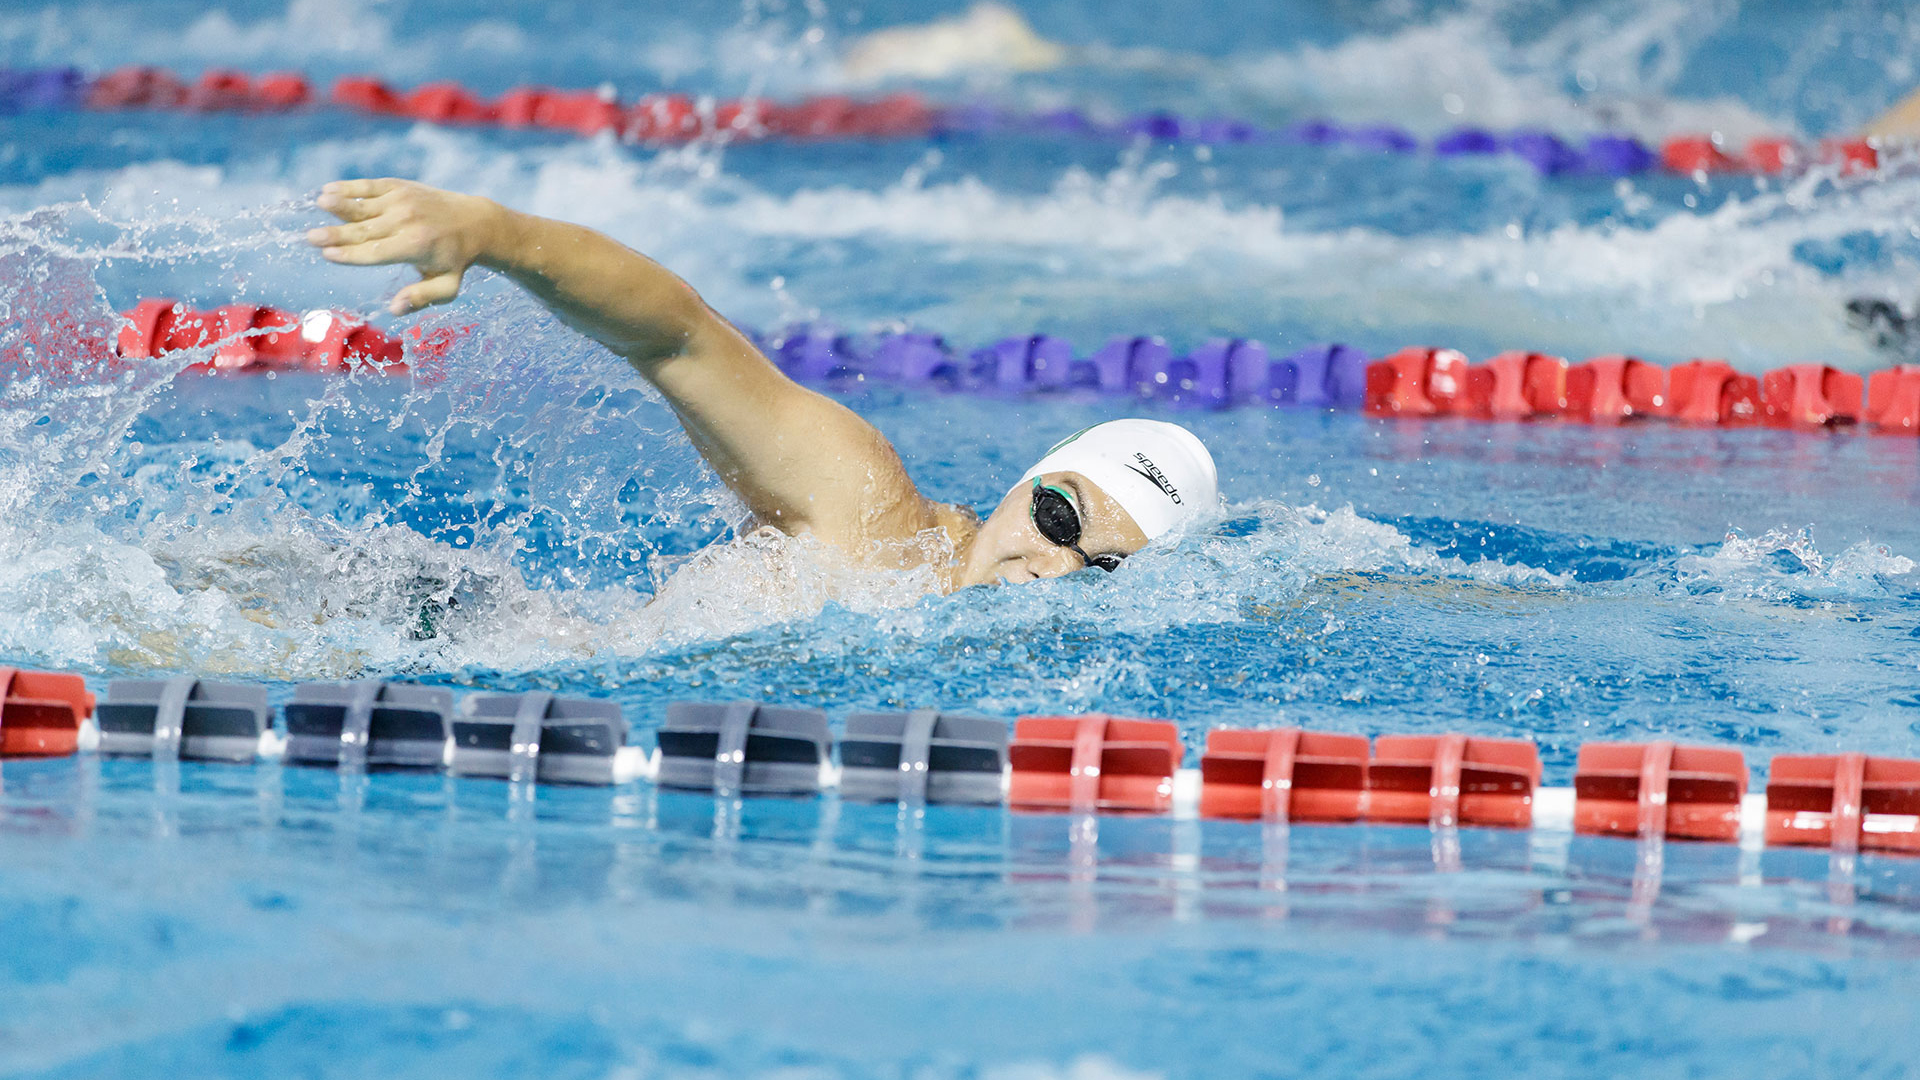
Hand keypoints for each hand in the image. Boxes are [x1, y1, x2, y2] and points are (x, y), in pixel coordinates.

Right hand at [307, 179, 501, 314]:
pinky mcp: (400, 187)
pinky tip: (328, 189)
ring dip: (339, 204)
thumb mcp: (447, 287)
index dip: (351, 255)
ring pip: (364, 205)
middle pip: (364, 229)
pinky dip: (350, 188)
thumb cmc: (455, 260)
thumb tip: (395, 309)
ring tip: (318, 203)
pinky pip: (370, 187)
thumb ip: (421, 297)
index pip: (376, 252)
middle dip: (336, 234)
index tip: (327, 255)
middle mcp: (407, 221)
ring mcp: (403, 201)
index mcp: (416, 247)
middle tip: (309, 237)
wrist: (475, 222)